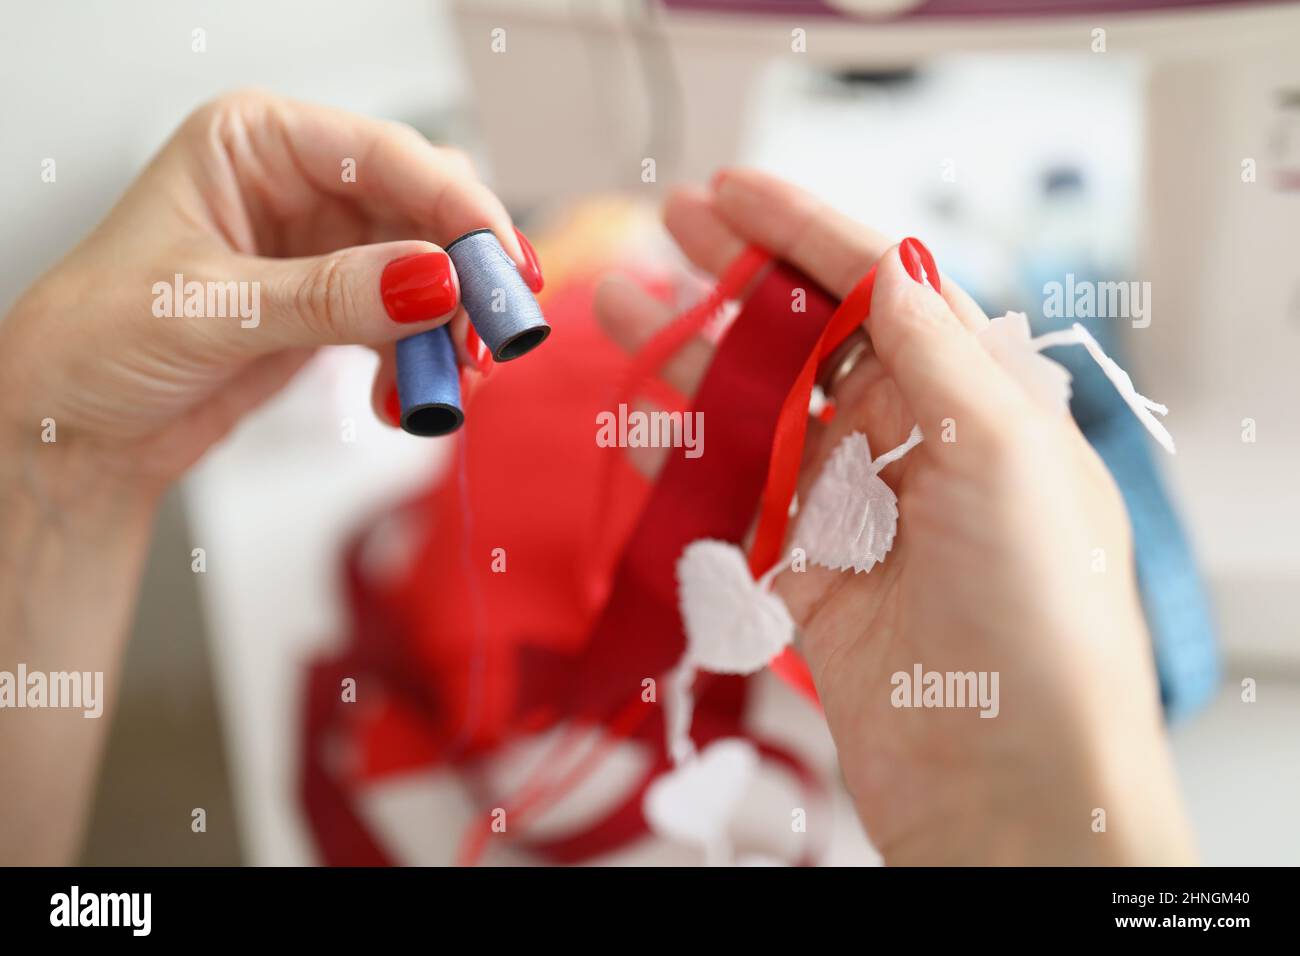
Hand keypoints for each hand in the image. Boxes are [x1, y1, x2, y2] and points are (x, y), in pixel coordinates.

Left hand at [0, 89, 539, 498]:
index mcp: (254, 142)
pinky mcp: (334, 305)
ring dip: (450, 329)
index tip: (501, 263)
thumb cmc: (96, 341)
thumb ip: (330, 295)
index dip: (455, 205)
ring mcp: (321, 247)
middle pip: (422, 211)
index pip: (384, 154)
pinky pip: (408, 323)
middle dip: (463, 276)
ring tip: (451, 382)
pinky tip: (403, 398)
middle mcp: (296, 184)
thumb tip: (436, 280)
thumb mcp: (211, 309)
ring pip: (427, 272)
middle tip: (491, 336)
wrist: (76, 429)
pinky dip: (420, 361)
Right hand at [596, 169, 1194, 864]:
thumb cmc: (1043, 625)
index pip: (884, 288)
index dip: (807, 232)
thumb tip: (889, 265)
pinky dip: (683, 453)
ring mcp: (853, 511)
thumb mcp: (1006, 459)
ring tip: (622, 301)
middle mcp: (915, 447)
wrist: (1010, 785)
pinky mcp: (804, 574)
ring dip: (693, 356)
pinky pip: (732, 495)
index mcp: (977, 404)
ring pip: (758, 411)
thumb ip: (934, 355)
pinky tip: (638, 413)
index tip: (734, 191)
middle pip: (811, 339)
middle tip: (671, 227)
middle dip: (741, 278)